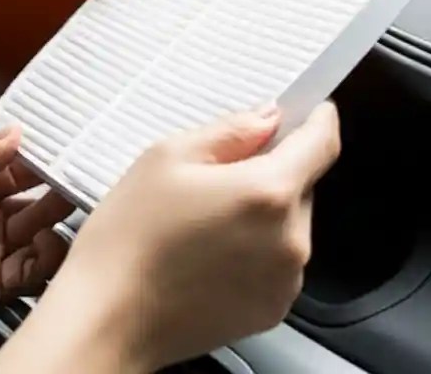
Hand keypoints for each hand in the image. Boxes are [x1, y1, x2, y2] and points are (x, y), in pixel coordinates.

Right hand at [0, 103, 340, 372]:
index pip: (323, 143)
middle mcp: (289, 239)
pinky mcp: (272, 309)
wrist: (107, 320)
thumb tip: (266, 119)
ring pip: (288, 226)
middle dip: (270, 174)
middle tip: (216, 180)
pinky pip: (277, 263)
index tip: (314, 111)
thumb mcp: (167, 158)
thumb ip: (230, 132)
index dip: (319, 120)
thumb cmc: (127, 242)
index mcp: (268, 192)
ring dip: (262, 216)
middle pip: (301, 186)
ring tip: (203, 226)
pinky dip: (254, 253)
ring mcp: (285, 280)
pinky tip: (208, 256)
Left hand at [0, 129, 72, 364]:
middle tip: (77, 172)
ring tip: (67, 202)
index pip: (11, 171)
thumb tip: (13, 133)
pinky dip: (48, 256)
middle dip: (55, 186)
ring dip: (56, 218)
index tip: (61, 144)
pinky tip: (47, 242)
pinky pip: (33, 270)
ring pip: (39, 233)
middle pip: (32, 201)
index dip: (35, 158)